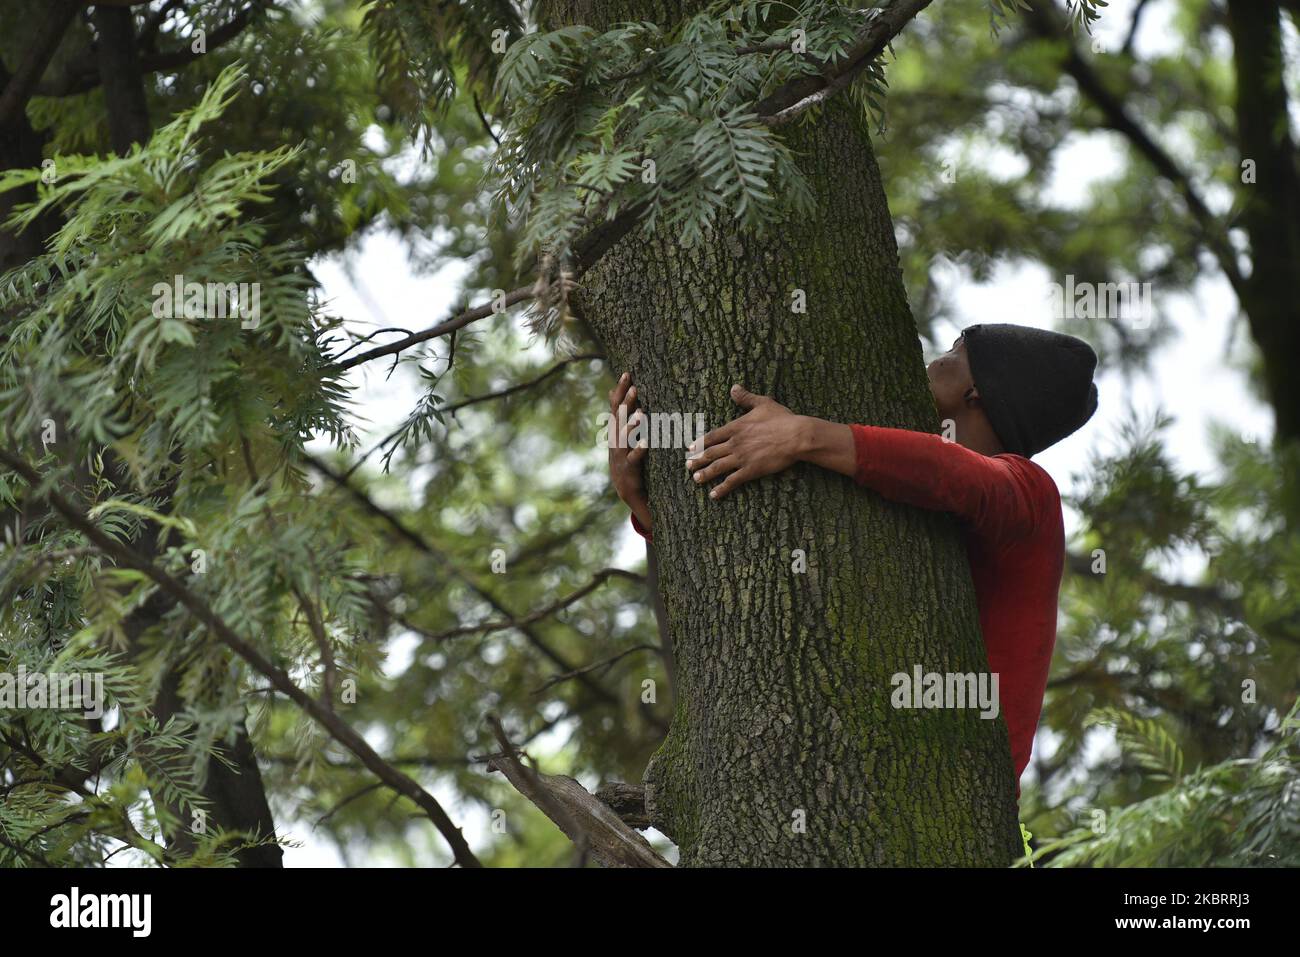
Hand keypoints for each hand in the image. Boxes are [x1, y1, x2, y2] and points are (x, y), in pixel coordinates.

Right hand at [607, 372, 651, 528]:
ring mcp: (620, 455)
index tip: (627, 373)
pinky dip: (639, 450)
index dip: (620, 391)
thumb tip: (612, 391)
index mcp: (616, 431)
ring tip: (641, 414)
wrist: (626, 491)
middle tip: (635, 387)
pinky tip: (646, 443)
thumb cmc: (628, 458)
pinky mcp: (628, 470)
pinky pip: (634, 459)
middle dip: (626, 403)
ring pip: (625, 437)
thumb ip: (621, 415)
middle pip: (619, 419)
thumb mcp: (623, 435)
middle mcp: (615, 441)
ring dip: (632, 425)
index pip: (616, 407)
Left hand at [687, 385, 806, 499]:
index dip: (699, 443)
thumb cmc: (782, 419)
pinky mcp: (751, 470)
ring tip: (696, 479)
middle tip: (688, 466)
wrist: (796, 436)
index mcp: (735, 427)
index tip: (690, 448)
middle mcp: (734, 443)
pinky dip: (721, 488)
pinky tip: (713, 495)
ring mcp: (741, 458)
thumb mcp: (763, 403)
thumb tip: (734, 387)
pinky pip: (732, 481)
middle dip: (697, 460)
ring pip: (717, 467)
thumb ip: (746, 397)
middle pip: (710, 453)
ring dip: (705, 474)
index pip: (711, 436)